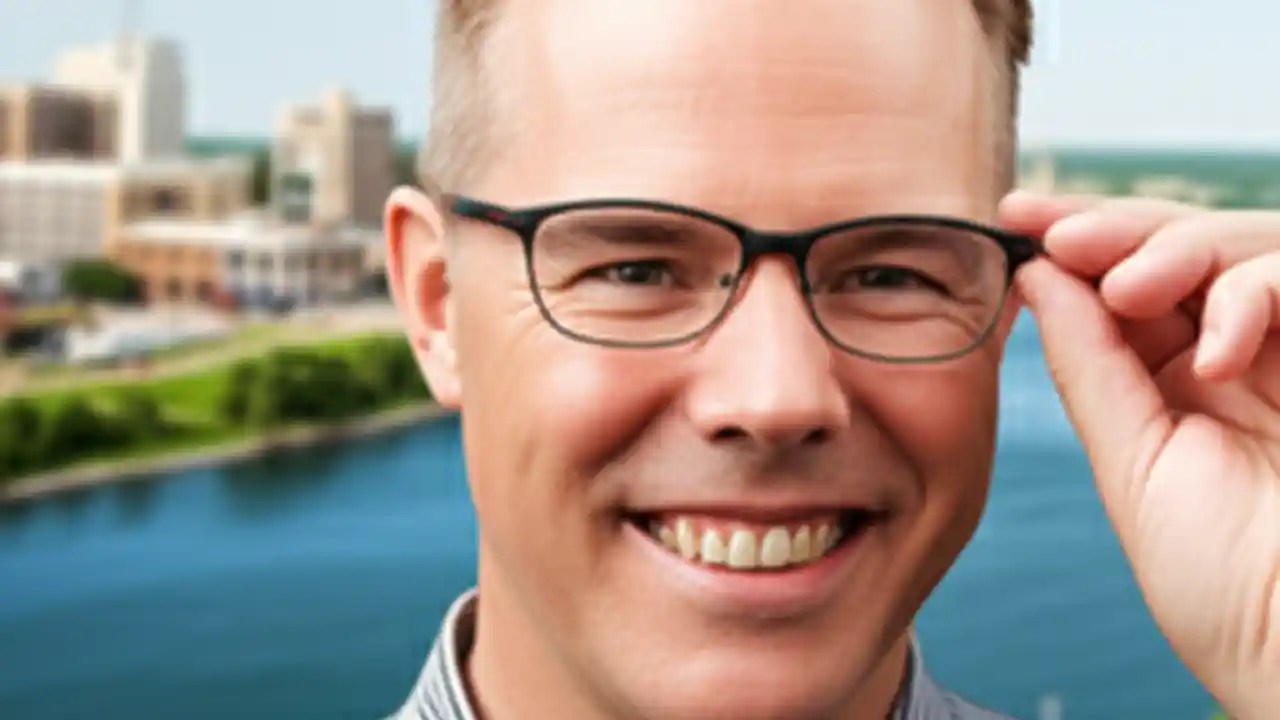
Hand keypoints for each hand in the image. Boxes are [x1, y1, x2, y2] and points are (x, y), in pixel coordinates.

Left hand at [999, 190, 1279, 718]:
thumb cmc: (1224, 581)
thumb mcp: (1135, 463)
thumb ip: (1093, 366)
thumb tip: (1036, 277)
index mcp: (1179, 382)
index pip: (1126, 281)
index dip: (1075, 239)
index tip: (1013, 216)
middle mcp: (1240, 355)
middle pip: (1182, 246)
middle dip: (1116, 228)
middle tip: (1058, 233)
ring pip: (1244, 242)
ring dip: (1177, 248)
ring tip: (1125, 286)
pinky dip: (1256, 296)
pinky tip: (1221, 354)